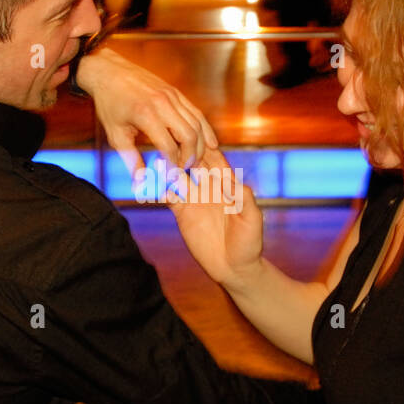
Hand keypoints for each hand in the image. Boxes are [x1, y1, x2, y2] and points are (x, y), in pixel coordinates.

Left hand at [77, 46, 218, 176]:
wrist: (109, 72)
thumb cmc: (110, 104)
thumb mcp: (116, 134)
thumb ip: (131, 159)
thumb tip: (141, 183)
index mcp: (145, 114)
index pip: (168, 146)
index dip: (172, 165)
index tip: (170, 177)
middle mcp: (162, 103)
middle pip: (189, 135)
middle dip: (190, 157)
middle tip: (184, 170)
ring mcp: (172, 96)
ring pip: (197, 124)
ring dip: (199, 146)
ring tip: (193, 161)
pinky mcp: (177, 92)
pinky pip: (197, 112)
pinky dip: (205, 129)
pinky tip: (210, 144)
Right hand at [166, 148, 264, 288]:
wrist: (233, 268)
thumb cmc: (249, 243)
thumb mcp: (252, 220)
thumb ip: (245, 199)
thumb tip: (231, 181)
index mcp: (228, 185)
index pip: (215, 159)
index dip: (205, 147)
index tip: (194, 135)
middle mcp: (209, 188)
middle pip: (193, 162)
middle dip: (183, 151)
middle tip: (170, 141)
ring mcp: (194, 199)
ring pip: (178, 176)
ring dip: (168, 167)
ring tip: (157, 159)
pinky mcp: (182, 213)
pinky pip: (169, 196)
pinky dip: (159, 188)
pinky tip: (150, 181)